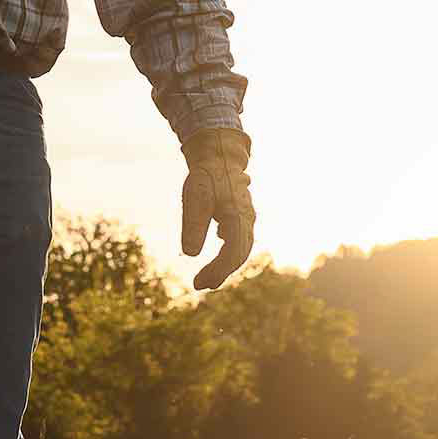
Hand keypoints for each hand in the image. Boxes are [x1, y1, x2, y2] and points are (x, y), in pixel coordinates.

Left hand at [181, 127, 254, 290]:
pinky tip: (219, 251)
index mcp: (239, 217)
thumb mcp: (195, 199)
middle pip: (240, 253)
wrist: (218, 154)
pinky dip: (230, 250)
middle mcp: (247, 219)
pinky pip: (240, 237)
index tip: (198, 283)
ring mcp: (246, 216)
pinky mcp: (241, 213)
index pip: (233, 253)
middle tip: (201, 284)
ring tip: (208, 276)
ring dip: (227, 263)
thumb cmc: (206, 176)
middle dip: (222, 271)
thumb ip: (193, 225)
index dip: (217, 271)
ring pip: (242, 246)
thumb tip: (190, 254)